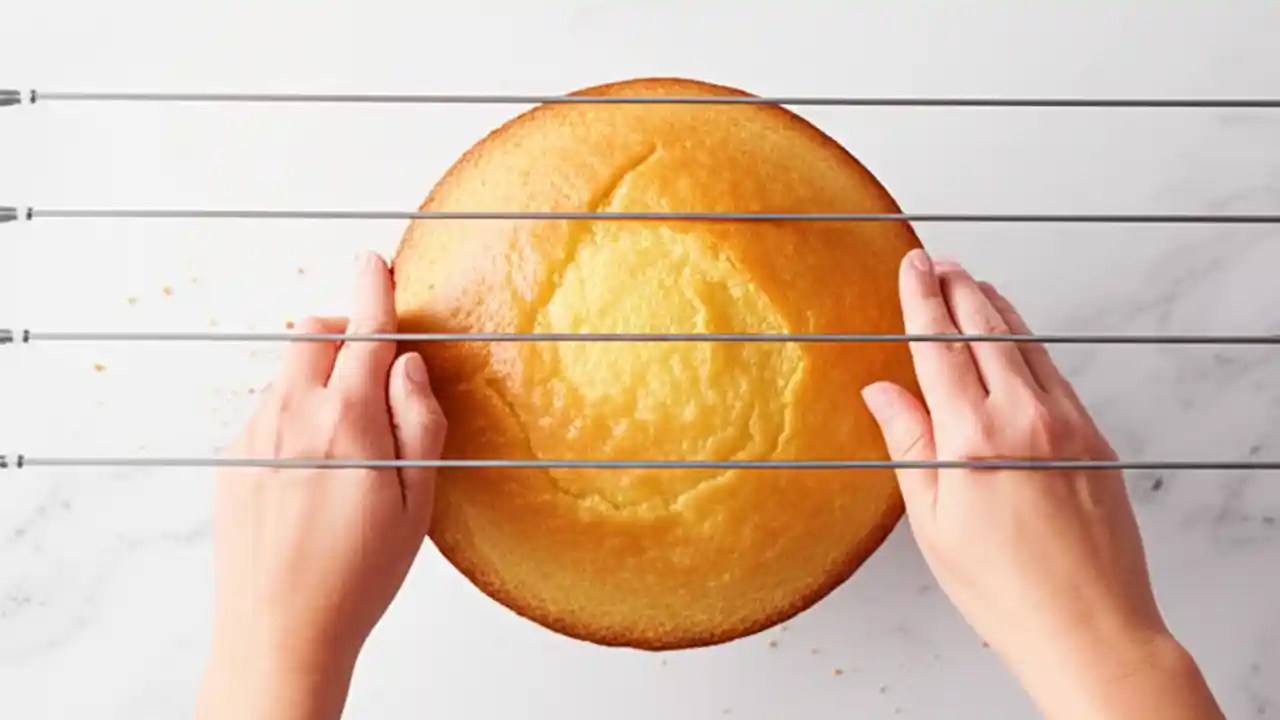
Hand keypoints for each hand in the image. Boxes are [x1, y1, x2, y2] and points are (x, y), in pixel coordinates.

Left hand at [197, 252, 446, 719]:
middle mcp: (291, 417)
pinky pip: (266, 411)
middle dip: (342, 329)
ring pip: (286, 373)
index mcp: (347, 423)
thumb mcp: (418, 502)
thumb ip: (419, 423)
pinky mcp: (231, 462)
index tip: (373, 261)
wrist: (279, 632)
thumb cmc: (358, 576)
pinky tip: (314, 469)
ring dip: (317, 376)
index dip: (373, 289)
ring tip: (348, 437)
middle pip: (310, 334)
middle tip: (370, 360)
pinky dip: (293, 413)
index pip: (364, 332)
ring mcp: (254, 437)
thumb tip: (408, 368)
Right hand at [862, 250, 1221, 718]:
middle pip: (985, 330)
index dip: (921, 300)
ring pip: (1025, 343)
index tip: (912, 267)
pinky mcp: (1093, 437)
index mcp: (971, 439)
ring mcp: (1066, 423)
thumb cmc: (1004, 590)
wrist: (1087, 626)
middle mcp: (1022, 419)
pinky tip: (1018, 339)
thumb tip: (883, 393)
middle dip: (958, 288)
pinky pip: (1054, 372)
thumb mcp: (932, 521)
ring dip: (996, 307)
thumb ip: (910, 444)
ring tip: (974, 284)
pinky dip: (1029, 344)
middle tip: (940, 261)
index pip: (938, 347)